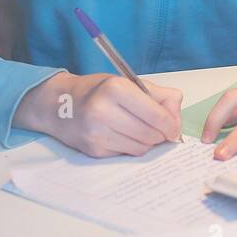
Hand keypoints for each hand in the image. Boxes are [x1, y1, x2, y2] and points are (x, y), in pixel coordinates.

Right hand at [16, 71, 182, 157]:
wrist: (59, 104)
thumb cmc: (98, 91)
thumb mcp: (128, 83)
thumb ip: (159, 96)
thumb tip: (177, 119)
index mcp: (116, 89)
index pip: (156, 115)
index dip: (171, 125)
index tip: (174, 128)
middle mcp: (103, 111)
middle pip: (151, 134)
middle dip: (161, 135)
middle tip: (160, 131)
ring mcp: (97, 133)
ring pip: (141, 148)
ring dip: (148, 143)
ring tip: (142, 131)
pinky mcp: (94, 150)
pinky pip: (126, 154)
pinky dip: (132, 147)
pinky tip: (125, 136)